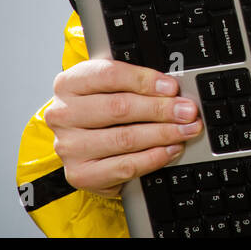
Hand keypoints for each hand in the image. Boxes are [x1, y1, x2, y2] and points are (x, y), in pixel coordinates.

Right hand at [44, 60, 201, 197]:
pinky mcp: (80, 174)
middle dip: (161, 109)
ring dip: (163, 134)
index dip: (145, 80)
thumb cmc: (102, 107)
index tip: (171, 87)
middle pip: (119, 108)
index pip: (109, 76)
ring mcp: (69, 146)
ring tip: (185, 130)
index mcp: (69, 83)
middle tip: (187, 111)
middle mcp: (63, 114)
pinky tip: (170, 149)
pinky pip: (124, 167)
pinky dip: (153, 158)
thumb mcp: (111, 86)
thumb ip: (135, 82)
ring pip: (124, 138)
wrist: (82, 142)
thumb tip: (172, 89)